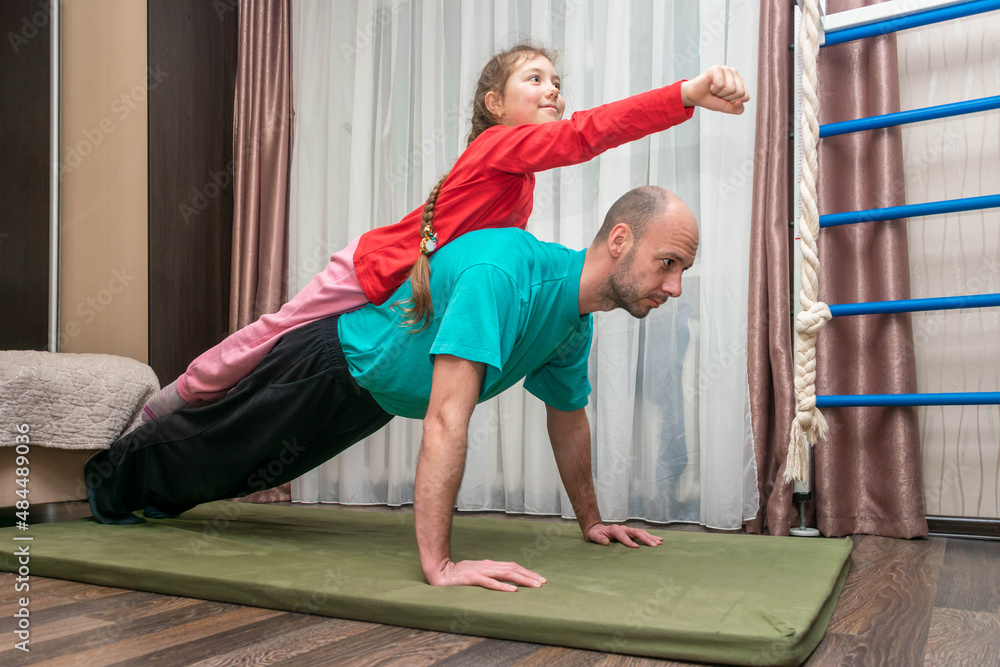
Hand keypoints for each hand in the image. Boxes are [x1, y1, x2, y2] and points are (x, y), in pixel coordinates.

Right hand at [425, 559, 546, 591]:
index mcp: (490, 564)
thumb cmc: (458, 574)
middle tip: (543, 582)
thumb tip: (504, 580)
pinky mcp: (472, 578)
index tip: (539, 579)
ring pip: (506, 574)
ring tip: (534, 585)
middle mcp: (488, 565)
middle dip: (530, 575)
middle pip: (513, 568)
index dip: (527, 572)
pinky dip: (503, 586)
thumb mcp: (477, 573)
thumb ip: (489, 575)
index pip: (512, 566)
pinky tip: (512, 590)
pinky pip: (490, 583)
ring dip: (522, 579)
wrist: (439, 571)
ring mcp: (480, 571)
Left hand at [585, 523, 663, 547]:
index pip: (623, 535)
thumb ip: (599, 539)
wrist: (596, 529)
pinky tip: (658, 540)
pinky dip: (650, 537)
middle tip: (654, 545)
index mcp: (614, 529)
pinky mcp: (630, 533)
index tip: (636, 548)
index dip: (629, 542)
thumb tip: (606, 542)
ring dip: (650, 537)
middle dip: (645, 539)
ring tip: (659, 543)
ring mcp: (627, 530)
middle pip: (636, 532)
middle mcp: (623, 528)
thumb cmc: (594, 534)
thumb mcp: (592, 536)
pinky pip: (642, 534)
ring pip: (641, 532)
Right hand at [680, 65, 749, 114]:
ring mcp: (726, 69)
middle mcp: (734, 72)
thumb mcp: (727, 107)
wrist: (694, 97)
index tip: (725, 98)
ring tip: (714, 89)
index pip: (746, 97)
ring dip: (720, 93)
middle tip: (719, 93)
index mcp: (739, 81)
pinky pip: (721, 84)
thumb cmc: (711, 99)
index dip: (734, 102)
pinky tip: (710, 86)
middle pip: (740, 93)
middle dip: (727, 97)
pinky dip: (714, 89)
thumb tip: (739, 102)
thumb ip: (737, 109)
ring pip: (731, 89)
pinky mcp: (717, 69)